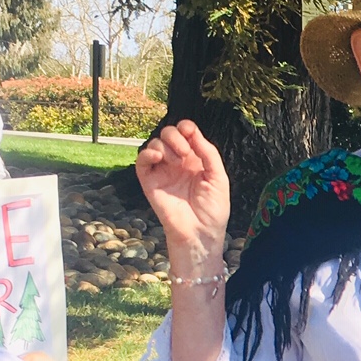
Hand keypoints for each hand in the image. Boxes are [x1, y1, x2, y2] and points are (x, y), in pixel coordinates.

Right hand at [137, 121, 232, 264]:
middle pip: (168, 134)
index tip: (190, 133)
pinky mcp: (150, 181)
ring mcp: (163, 171)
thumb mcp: (218, 177)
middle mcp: (177, 163)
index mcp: (195, 160)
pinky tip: (158, 157)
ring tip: (177, 162)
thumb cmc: (213, 209)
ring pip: (155, 143)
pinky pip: (142, 160)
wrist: (200, 232)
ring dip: (166, 146)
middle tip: (185, 154)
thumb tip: (193, 133)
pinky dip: (147, 153)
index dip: (186, 128)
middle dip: (175, 136)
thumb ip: (208, 153)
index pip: (185, 133)